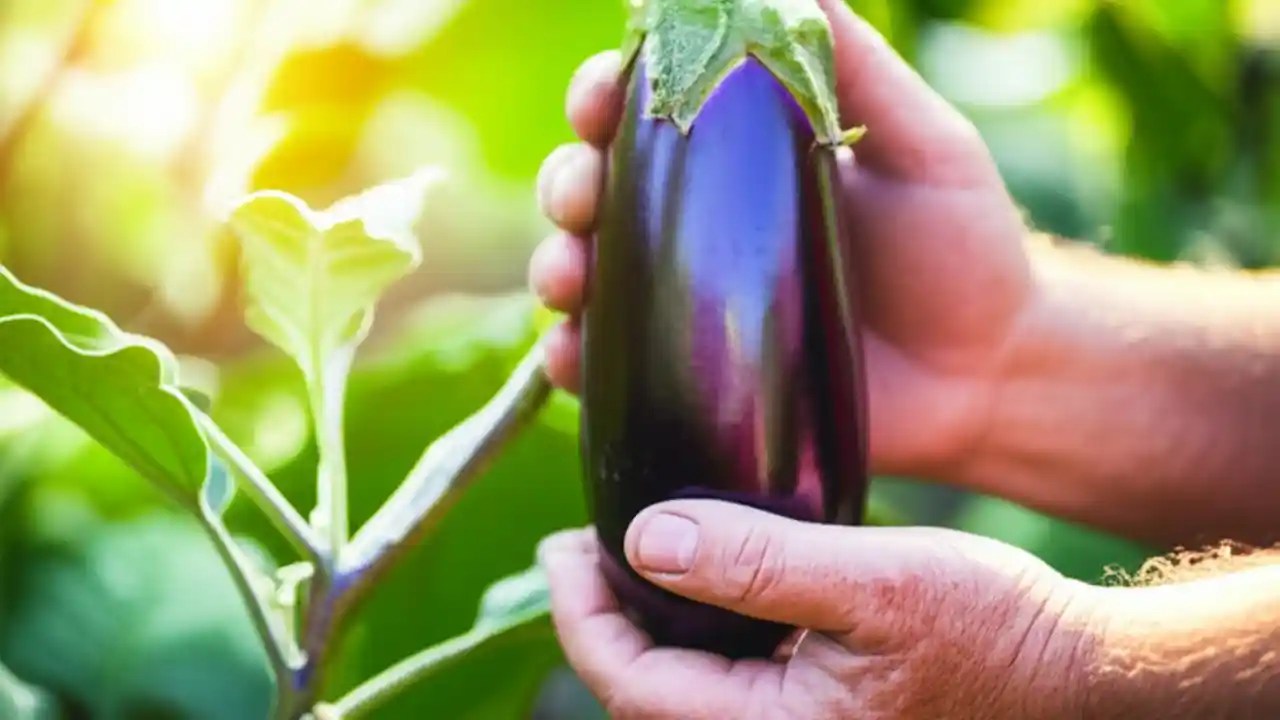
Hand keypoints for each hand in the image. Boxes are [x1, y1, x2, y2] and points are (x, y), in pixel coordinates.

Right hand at [529, 0, 1035, 478]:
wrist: (991, 380)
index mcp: (741, 161)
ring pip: (587, 278)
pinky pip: (610, 373)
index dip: (605, 96)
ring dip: (554, 268)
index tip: (601, 96)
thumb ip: (857, 68)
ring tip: (567, 280)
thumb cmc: (965, 252)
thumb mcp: (926, 147)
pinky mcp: (693, 386)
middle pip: (595, 192)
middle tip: (580, 197)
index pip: (647, 114)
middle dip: (566, 182)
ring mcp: (689, 311)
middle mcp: (701, 230)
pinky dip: (570, 361)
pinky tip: (570, 356)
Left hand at [539, 500, 1098, 719]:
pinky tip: (699, 580)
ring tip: (623, 553)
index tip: (560, 544)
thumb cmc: (996, 635)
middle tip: (577, 543)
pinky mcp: (818, 714)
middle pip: (645, 692)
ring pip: (683, 687)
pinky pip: (728, 681)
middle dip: (599, 619)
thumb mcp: (877, 584)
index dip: (580, 615)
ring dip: (645, 623)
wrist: (1081, 678)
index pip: (633, 686)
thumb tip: (646, 540)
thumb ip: (758, 566)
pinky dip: (697, 630)